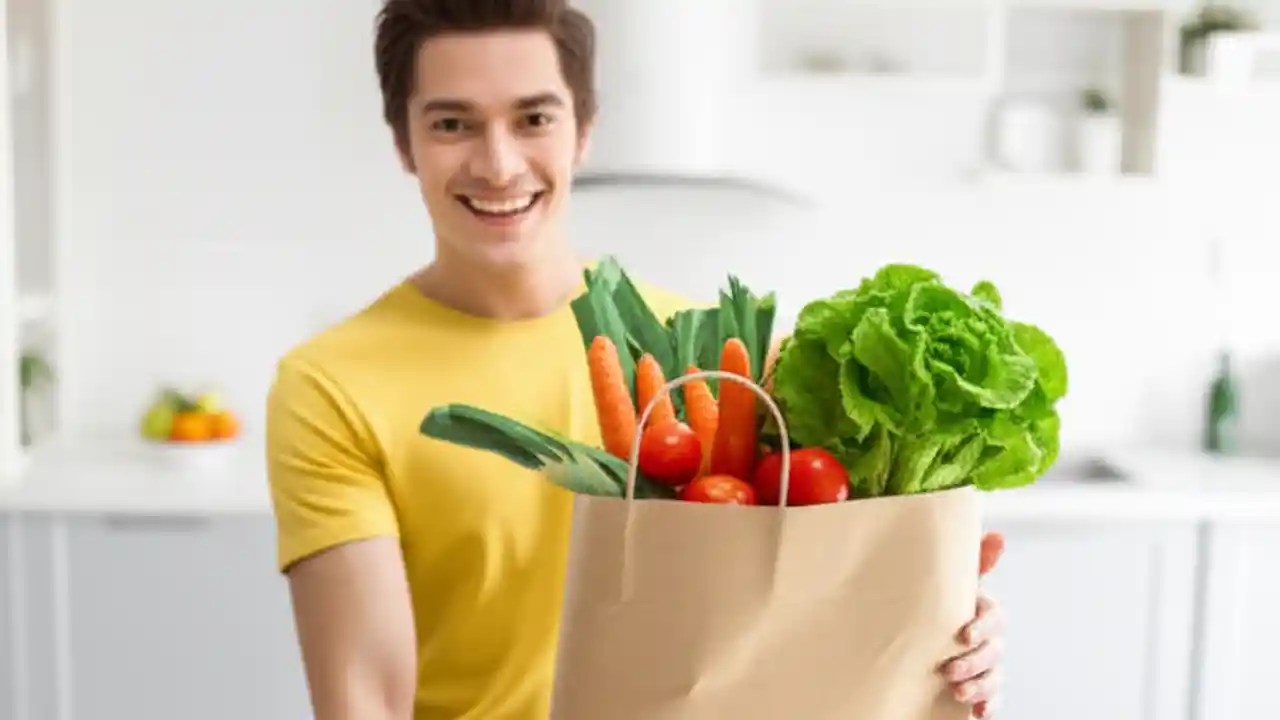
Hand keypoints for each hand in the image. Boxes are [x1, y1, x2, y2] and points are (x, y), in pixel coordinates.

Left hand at [940, 532, 1005, 717]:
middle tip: (949, 671)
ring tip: (957, 692)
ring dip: (979, 685)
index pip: (995, 617)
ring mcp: (987, 664)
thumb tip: (997, 536)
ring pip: (994, 676)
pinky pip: (994, 698)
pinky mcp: (982, 687)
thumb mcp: (946, 583)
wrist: (915, 637)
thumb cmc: (935, 605)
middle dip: (974, 662)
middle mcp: (989, 639)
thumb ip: (971, 562)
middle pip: (994, 651)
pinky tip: (979, 712)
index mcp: (981, 611)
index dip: (983, 626)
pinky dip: (989, 705)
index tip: (964, 635)